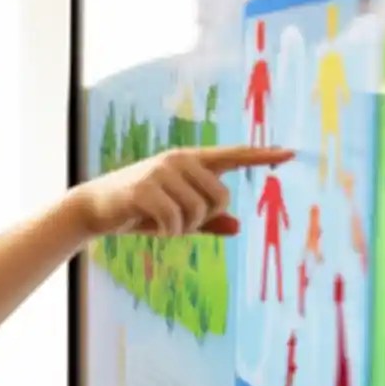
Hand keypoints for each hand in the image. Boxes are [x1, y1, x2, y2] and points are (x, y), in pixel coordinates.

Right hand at [70, 146, 293, 236]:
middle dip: (203, 219)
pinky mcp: (145, 189)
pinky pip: (175, 220)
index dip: (262, 155)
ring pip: (198, 212)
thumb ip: (206, 221)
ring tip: (161, 223)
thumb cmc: (137, 210)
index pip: (232, 156)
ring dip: (182, 228)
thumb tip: (237, 227)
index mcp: (188, 160)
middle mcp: (178, 160)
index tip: (290, 153)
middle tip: (176, 221)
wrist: (93, 208)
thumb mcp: (174, 215)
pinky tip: (153, 228)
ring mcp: (161, 172)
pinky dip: (167, 232)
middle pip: (221, 198)